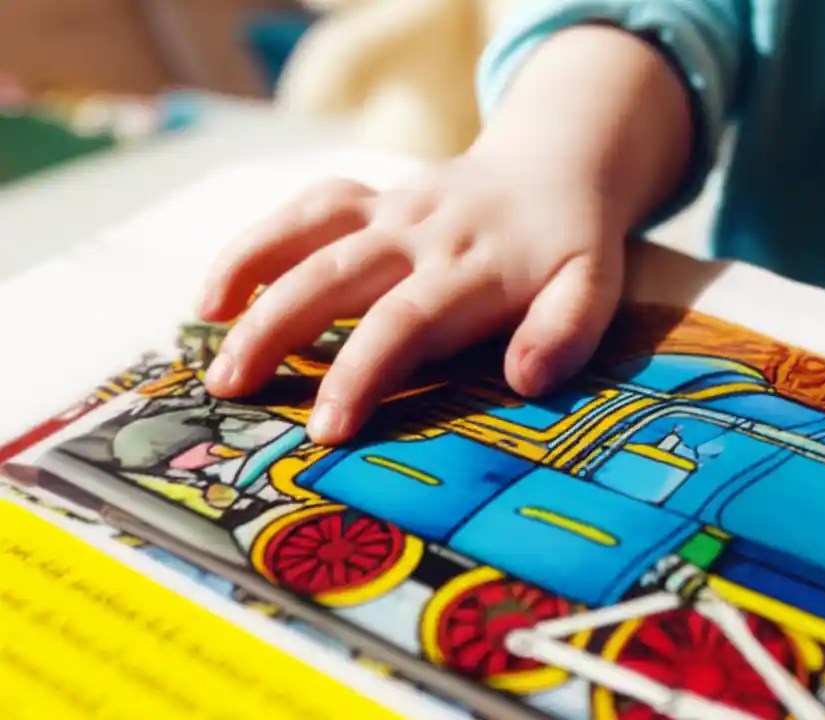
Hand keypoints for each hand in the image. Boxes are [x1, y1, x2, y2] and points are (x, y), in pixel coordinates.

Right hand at [199, 153, 624, 443]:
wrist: (554, 169)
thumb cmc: (570, 249)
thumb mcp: (593, 286)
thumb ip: (568, 329)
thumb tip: (526, 379)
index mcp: (475, 268)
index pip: (405, 322)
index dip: (360, 374)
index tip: (324, 430)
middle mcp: (423, 233)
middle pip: (337, 275)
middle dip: (279, 332)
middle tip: (230, 393)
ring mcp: (390, 208)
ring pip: (308, 235)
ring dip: (250, 282)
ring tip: (207, 350)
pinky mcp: (369, 196)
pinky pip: (307, 208)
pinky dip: (256, 244)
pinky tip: (216, 294)